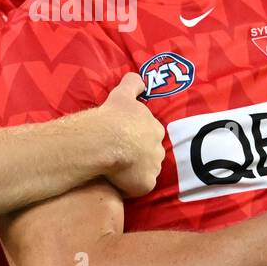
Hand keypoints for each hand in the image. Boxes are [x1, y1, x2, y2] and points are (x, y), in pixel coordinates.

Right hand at [96, 72, 166, 197]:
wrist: (108, 140)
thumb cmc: (114, 116)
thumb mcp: (123, 93)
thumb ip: (133, 83)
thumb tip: (141, 78)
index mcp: (155, 128)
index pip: (149, 134)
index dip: (137, 137)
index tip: (124, 139)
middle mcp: (158, 148)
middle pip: (150, 154)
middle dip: (139, 156)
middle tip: (121, 156)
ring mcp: (153, 168)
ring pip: (145, 172)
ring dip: (134, 172)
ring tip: (116, 171)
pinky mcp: (145, 184)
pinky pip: (138, 188)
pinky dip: (129, 187)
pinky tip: (115, 183)